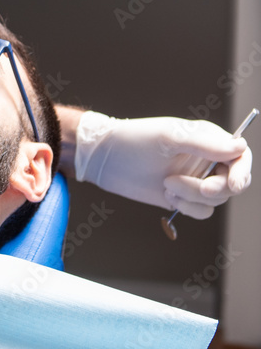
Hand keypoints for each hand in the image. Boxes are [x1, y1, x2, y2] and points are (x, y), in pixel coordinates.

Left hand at [74, 111, 252, 217]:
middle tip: (188, 186)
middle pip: (233, 182)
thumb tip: (240, 147)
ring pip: (217, 199)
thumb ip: (204, 143)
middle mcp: (206, 158)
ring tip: (167, 185)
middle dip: (214, 189)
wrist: (105, 159)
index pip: (240, 155)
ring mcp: (195, 178)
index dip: (242, 171)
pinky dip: (188, 207)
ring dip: (194, 197)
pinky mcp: (184, 196)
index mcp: (207, 138)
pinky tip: (166, 196)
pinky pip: (202, 211)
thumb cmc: (133, 139)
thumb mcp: (168, 137)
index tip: (232, 184)